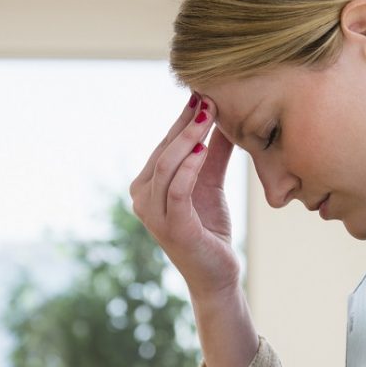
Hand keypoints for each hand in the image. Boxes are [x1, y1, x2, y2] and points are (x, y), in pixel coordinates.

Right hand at [130, 94, 240, 297]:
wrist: (217, 274)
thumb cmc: (210, 228)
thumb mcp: (210, 181)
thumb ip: (213, 151)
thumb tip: (223, 113)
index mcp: (147, 184)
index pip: (165, 144)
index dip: (182, 119)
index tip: (201, 92)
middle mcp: (142, 197)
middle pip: (164, 151)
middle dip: (186, 123)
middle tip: (207, 98)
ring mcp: (153, 214)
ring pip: (167, 166)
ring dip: (188, 138)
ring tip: (208, 116)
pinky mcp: (171, 226)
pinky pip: (177, 190)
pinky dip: (188, 167)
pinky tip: (202, 149)